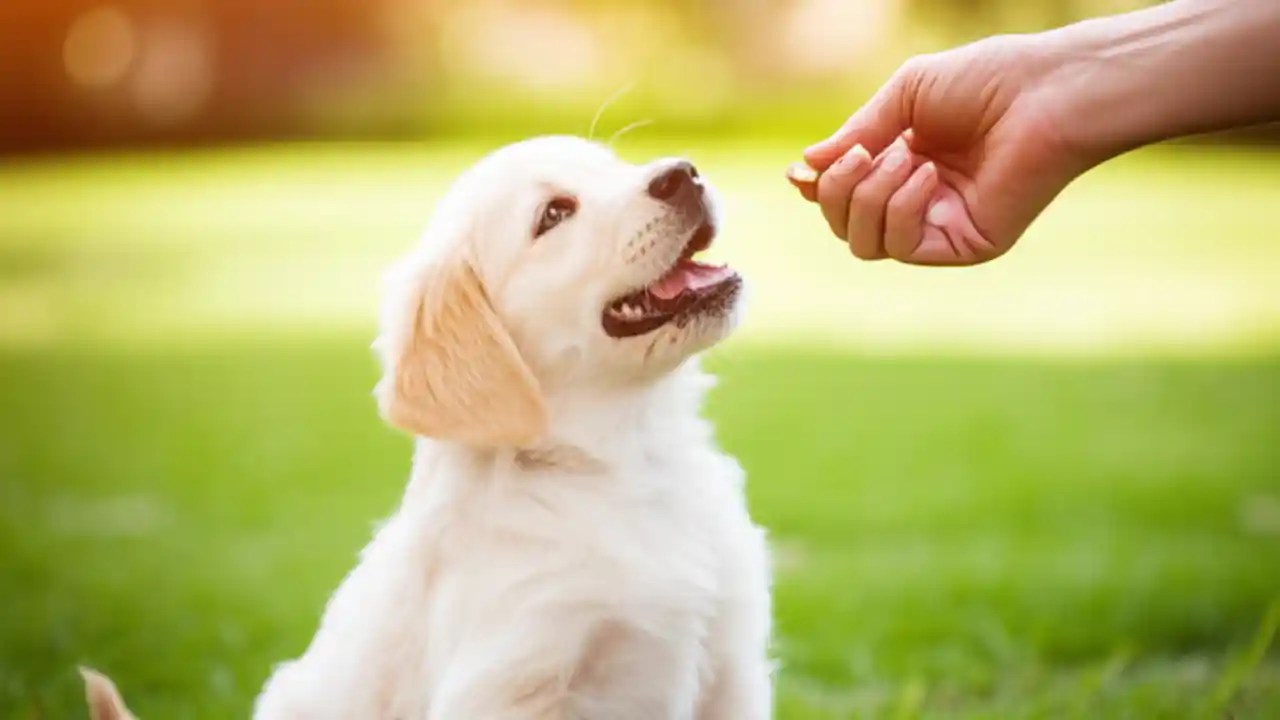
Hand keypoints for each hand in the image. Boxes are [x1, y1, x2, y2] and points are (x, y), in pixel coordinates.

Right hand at [794, 34, 1088, 264]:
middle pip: (844, 226)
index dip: (818, 188)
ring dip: (868, 197)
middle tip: (863, 152)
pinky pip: (900, 247)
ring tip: (903, 156)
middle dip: (839, 190)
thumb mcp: (903, 97)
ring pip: (863, 244)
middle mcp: (918, 202)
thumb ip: (856, 133)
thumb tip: (805, 169)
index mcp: (903, 166)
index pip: (843, 197)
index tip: (802, 171)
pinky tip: (926, 174)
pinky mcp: (961, 246)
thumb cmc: (986, 81)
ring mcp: (939, 228)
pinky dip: (899, 209)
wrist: (1047, 91)